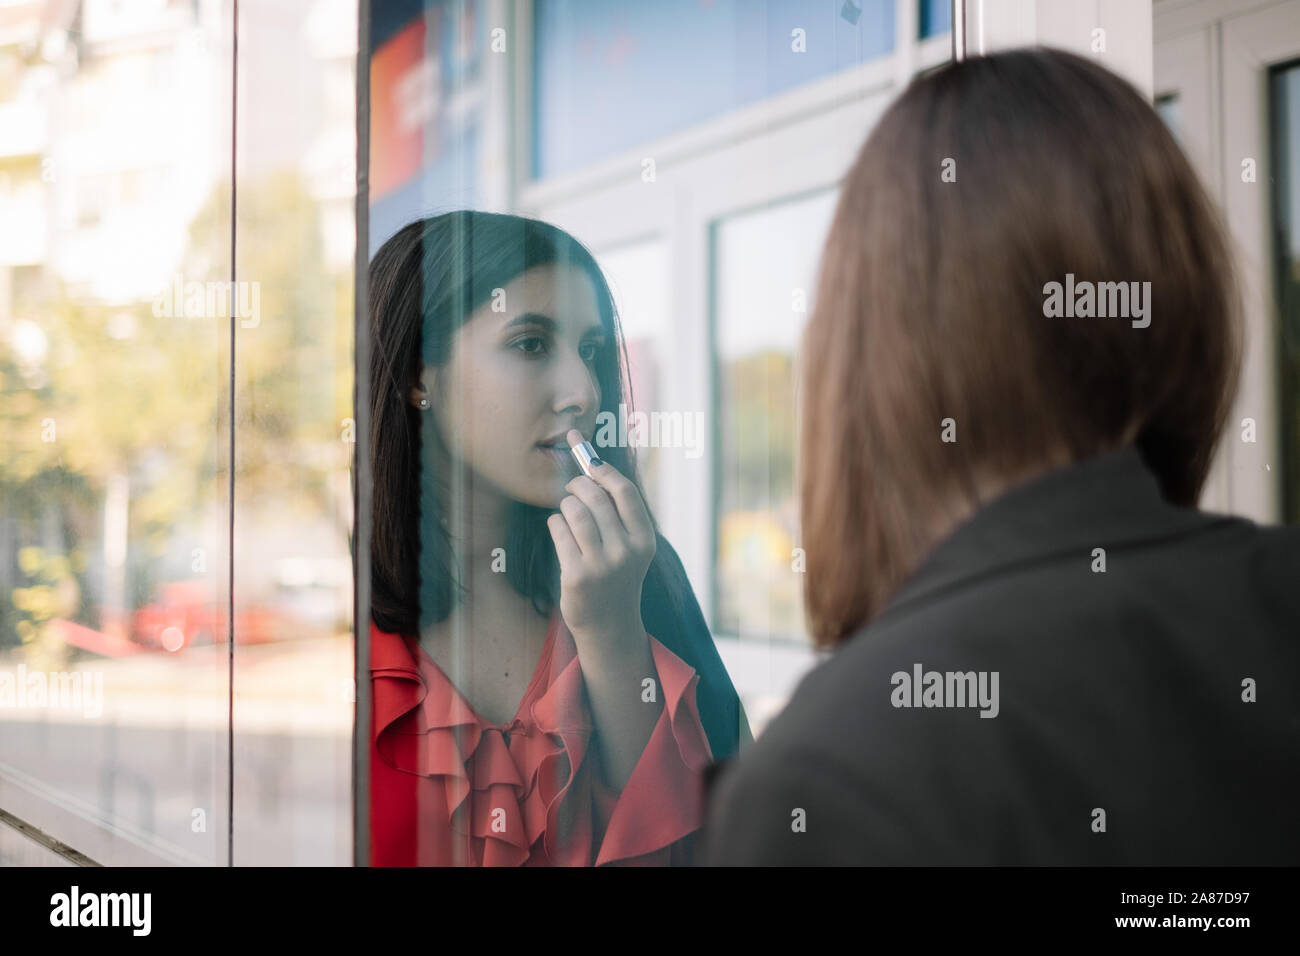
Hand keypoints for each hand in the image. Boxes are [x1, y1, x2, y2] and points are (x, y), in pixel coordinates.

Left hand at [546, 429, 656, 640]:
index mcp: (644, 541)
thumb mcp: (631, 546)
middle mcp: (626, 552)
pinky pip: (558, 530)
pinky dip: (555, 524)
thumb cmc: (617, 574)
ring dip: (565, 505)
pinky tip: (559, 530)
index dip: (603, 469)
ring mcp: (601, 565)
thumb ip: (618, 511)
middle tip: (572, 488)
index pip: (624, 492)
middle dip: (577, 485)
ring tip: (567, 512)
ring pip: (573, 511)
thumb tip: (593, 463)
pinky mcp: (576, 575)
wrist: (610, 625)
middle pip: (595, 497)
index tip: (587, 455)